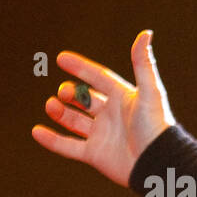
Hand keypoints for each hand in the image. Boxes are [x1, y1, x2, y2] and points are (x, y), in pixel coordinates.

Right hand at [32, 30, 176, 187]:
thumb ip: (143, 63)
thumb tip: (146, 33)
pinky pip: (69, 146)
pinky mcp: (96, 155)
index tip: (62, 58)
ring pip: (74, 121)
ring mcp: (103, 136)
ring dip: (60, 112)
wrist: (158, 163)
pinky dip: (52, 140)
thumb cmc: (157, 127)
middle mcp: (113, 116)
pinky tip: (37, 131)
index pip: (100, 78)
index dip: (82, 68)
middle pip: (85, 99)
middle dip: (70, 93)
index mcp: (125, 99)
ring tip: (51, 106)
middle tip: (64, 92)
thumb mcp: (150, 92)